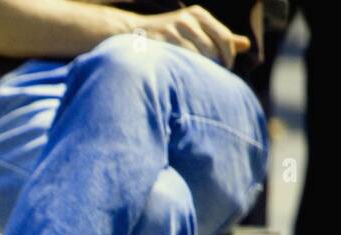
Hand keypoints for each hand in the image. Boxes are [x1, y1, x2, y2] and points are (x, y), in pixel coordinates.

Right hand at [136, 5, 250, 67]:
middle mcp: (188, 18)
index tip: (226, 70)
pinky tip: (184, 76)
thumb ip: (218, 37)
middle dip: (215, 65)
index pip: (225, 37)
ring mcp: (174, 29)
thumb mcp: (194, 29)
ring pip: (198, 56)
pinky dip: (186, 70)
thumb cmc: (168, 34)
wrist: (131, 32)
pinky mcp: (161, 40)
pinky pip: (182, 60)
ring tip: (198, 79)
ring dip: (201, 70)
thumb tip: (246, 44)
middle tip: (212, 78)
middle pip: (213, 48)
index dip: (229, 56)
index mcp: (199, 14)